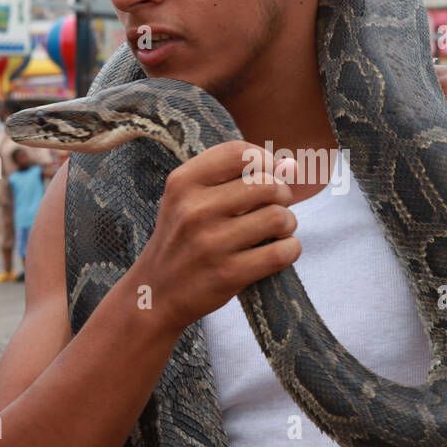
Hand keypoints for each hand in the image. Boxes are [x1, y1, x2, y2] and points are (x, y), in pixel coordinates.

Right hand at [129, 140, 299, 333]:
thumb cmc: (183, 239)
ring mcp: (210, 243)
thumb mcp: (190, 200)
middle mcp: (194, 210)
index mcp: (182, 183)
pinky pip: (281, 252)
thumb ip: (236, 178)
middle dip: (282, 194)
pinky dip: (290, 249)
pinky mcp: (227, 274)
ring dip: (288, 223)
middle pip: (267, 184)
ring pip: (278, 217)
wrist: (155, 293)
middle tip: (275, 206)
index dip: (265, 159)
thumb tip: (291, 166)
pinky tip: (279, 250)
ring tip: (277, 231)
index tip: (270, 173)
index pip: (238, 152)